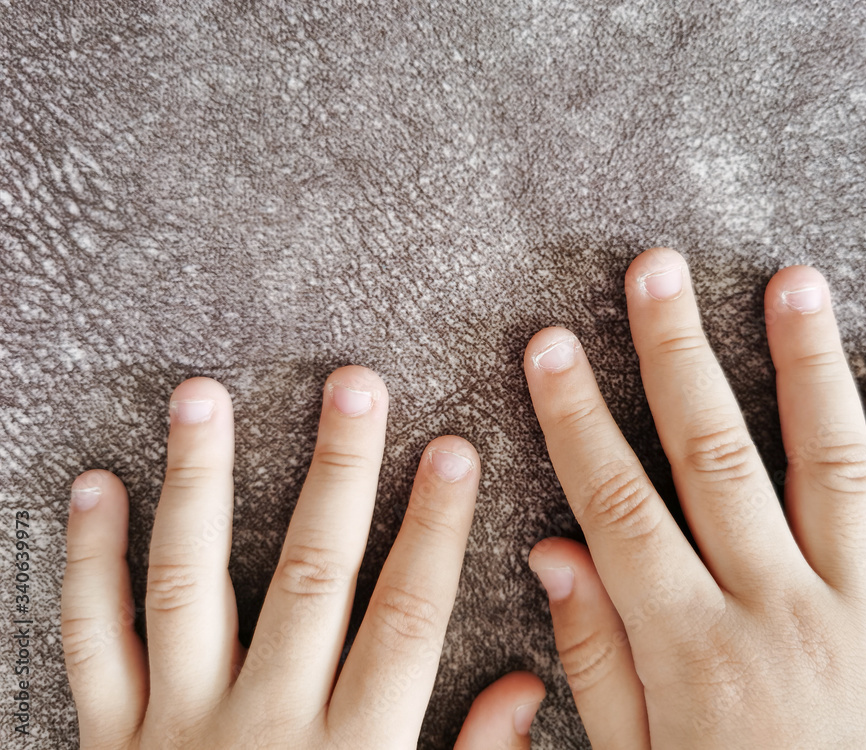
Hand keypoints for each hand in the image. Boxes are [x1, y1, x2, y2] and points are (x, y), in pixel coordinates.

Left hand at [61, 366, 543, 748]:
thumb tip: (525, 687)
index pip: (408, 618)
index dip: (436, 530)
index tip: (454, 452)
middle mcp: (263, 727)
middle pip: (310, 576)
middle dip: (339, 473)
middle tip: (355, 386)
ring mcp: (175, 728)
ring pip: (188, 583)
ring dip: (198, 484)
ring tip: (202, 398)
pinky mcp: (106, 740)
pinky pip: (89, 639)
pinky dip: (86, 560)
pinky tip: (94, 488)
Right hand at [524, 248, 865, 747]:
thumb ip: (598, 656)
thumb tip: (554, 552)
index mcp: (694, 650)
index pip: (617, 507)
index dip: (576, 420)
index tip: (549, 351)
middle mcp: (779, 613)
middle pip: (715, 459)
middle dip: (677, 356)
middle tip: (656, 273)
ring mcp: (864, 615)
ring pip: (831, 466)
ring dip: (807, 366)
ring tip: (791, 284)